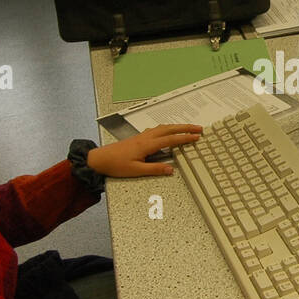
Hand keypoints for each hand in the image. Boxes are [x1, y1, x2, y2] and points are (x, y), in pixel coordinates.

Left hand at [84, 123, 201, 177]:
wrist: (99, 159)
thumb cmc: (116, 165)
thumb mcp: (136, 171)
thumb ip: (155, 170)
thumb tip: (171, 170)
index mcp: (147, 145)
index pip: (171, 139)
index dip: (185, 138)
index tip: (197, 137)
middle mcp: (146, 137)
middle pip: (170, 129)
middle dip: (185, 127)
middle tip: (199, 128)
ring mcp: (142, 136)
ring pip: (163, 127)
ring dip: (177, 126)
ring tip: (188, 128)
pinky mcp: (138, 138)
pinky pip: (157, 129)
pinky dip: (167, 128)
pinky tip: (168, 131)